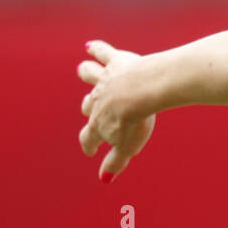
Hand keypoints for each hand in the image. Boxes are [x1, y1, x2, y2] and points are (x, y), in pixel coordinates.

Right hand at [77, 40, 156, 181]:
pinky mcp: (116, 61)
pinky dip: (96, 49)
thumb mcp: (127, 146)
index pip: (89, 137)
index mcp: (98, 122)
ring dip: (86, 73)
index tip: (90, 150)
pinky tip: (90, 47)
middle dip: (89, 108)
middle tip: (92, 110)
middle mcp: (97, 99)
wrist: (143, 91)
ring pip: (89, 75)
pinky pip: (102, 52)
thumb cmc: (136, 120)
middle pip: (88, 104)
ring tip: (83, 70)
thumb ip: (116, 162)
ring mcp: (105, 79)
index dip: (89, 145)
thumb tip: (105, 180)